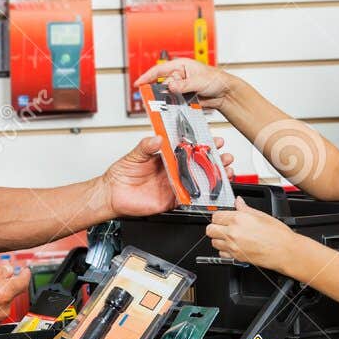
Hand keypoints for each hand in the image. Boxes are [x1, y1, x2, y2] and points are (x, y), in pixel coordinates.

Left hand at [101, 135, 235, 219]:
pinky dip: (201, 196)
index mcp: (166, 156)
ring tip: (225, 171)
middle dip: (215, 160)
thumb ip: (146, 146)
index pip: (188, 148)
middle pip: (198, 164)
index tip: (214, 140)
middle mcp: (173, 170)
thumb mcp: (134, 155)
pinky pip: (190, 198)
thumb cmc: (121, 174)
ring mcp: (174, 185)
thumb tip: (157, 138)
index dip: (202, 144)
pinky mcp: (172, 200)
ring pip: (198, 180)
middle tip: (225, 156)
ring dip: (213, 176)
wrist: (112, 195)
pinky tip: (212, 190)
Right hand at [134, 59, 233, 108]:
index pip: (160, 70)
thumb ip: (184, 84)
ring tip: (173, 104)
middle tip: (157, 100)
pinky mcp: (185, 97)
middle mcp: (179, 76)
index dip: (147, 76)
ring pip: (168, 95)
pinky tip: (178, 107)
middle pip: (163, 85)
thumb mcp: (199, 80)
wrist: (226, 93)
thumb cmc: (216, 79)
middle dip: (162, 92)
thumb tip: (171, 86)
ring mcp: (182, 87)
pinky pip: (175, 102)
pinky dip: (175, 106)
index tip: (138, 83)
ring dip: (169, 100)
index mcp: (181, 65)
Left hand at [207, 203, 296, 271]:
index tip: (223, 217)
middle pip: (210, 229)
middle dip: (215, 227)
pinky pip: (221, 254)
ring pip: (213, 242)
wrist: (285, 251)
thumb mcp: (261, 215)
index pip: (216, 216)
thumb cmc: (277, 234)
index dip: (219, 216)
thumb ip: (245, 208)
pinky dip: (224, 251)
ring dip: (219, 239)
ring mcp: (233, 246)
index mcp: (238, 219)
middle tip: (223, 227)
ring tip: (229, 237)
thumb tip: (238, 202)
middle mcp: (233, 233)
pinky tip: (234, 246)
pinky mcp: (236, 257)